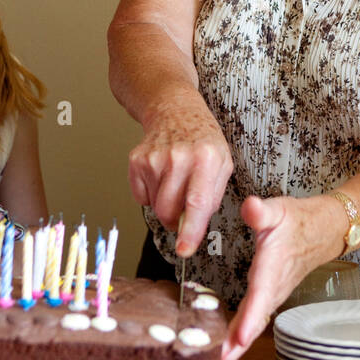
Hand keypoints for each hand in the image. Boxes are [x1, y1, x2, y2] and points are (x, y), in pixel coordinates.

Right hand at [128, 95, 233, 256]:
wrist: (175, 110)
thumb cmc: (202, 140)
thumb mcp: (223, 164)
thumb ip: (212, 198)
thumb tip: (193, 229)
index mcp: (206, 159)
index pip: (197, 203)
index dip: (190, 231)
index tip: (184, 249)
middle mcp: (179, 158)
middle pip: (169, 212)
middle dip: (176, 220)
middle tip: (184, 205)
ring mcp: (154, 158)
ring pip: (155, 207)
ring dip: (165, 204)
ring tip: (175, 182)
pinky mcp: (137, 160)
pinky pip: (141, 196)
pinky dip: (151, 193)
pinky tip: (161, 174)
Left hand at [220, 193, 345, 359]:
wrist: (324, 230)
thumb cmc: (299, 220)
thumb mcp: (280, 209)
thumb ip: (262, 212)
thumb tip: (251, 207)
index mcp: (272, 267)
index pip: (261, 296)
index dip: (250, 318)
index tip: (239, 338)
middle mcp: (273, 286)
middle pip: (255, 320)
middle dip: (237, 344)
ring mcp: (273, 294)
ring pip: (254, 324)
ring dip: (236, 345)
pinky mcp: (270, 296)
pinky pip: (254, 319)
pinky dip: (239, 336)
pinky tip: (225, 348)